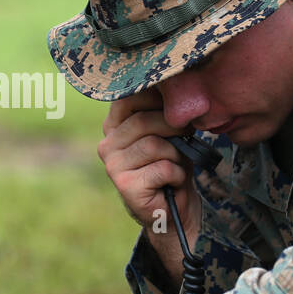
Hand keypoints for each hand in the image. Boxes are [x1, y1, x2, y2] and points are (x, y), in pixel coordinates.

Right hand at [99, 89, 201, 277]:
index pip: (130, 97)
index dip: (158, 99)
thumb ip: (164, 110)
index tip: (176, 107)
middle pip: (143, 120)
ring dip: (176, 155)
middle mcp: (107, 143)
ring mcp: (112, 164)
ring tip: (175, 165)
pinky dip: (176, 174)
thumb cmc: (171, 165)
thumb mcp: (169, 132)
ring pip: (154, 145)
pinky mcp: (124, 184)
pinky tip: (170, 182)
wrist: (173, 210)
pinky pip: (162, 167)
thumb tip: (175, 84)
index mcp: (114, 125)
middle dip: (173, 128)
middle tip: (185, 139)